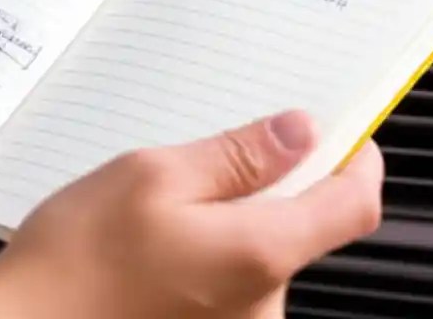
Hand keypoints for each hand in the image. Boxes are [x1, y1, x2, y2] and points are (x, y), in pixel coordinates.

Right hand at [0, 113, 382, 318]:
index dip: (357, 158)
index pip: (355, 203)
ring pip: (261, 250)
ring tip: (163, 203)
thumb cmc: (76, 261)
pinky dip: (209, 249)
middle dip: (271, 183)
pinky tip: (155, 240)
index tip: (342, 130)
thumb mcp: (151, 176)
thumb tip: (299, 131)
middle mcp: (264, 304)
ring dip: (232, 217)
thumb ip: (236, 155)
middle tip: (211, 154)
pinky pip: (231, 279)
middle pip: (305, 225)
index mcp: (261, 253)